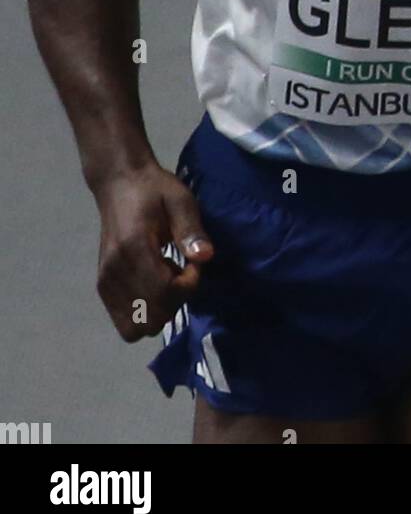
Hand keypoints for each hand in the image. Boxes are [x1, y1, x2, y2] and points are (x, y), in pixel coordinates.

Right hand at [95, 162, 213, 340]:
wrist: (120, 184)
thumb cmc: (154, 191)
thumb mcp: (180, 200)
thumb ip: (191, 229)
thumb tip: (204, 257)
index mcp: (133, 247)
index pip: (164, 292)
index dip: (187, 286)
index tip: (193, 263)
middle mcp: (113, 271)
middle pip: (150, 319)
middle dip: (175, 302)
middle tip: (181, 272)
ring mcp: (104, 282)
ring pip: (136, 328)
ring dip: (159, 310)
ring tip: (167, 279)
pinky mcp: (102, 288)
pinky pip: (124, 322)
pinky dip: (144, 312)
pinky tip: (153, 284)